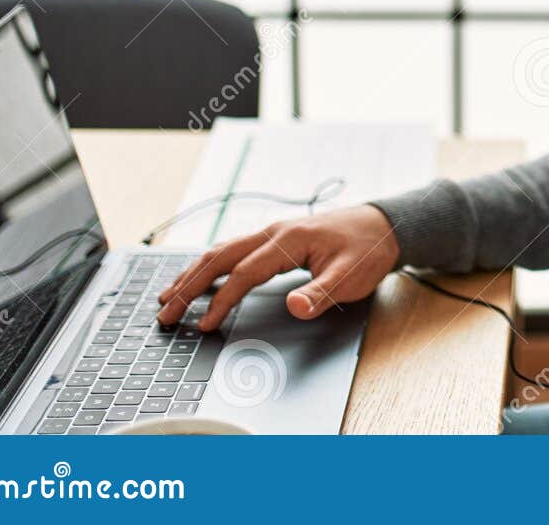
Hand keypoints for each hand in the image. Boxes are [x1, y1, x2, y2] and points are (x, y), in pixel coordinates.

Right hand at [155, 205, 400, 331]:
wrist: (384, 224)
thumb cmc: (368, 250)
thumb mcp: (352, 276)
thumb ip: (321, 293)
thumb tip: (295, 307)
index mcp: (289, 240)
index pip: (245, 273)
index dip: (222, 300)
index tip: (204, 324)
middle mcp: (274, 232)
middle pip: (220, 257)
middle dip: (189, 285)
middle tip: (164, 312)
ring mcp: (272, 233)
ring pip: (222, 251)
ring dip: (193, 274)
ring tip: (167, 296)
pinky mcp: (275, 239)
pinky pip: (233, 251)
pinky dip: (209, 266)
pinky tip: (198, 279)